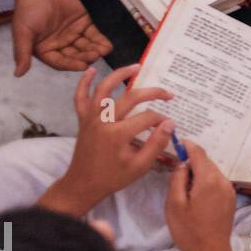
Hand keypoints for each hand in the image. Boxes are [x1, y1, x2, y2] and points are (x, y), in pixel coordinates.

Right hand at [11, 0, 112, 75]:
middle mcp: (60, 45)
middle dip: (85, 57)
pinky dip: (101, 42)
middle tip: (94, 56)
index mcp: (44, 50)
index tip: (82, 65)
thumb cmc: (29, 9)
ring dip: (94, 51)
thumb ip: (22, 53)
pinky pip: (94, 36)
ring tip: (102, 51)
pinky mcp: (84, 24)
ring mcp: (73, 35)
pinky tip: (108, 47)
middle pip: (75, 56)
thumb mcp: (22, 32)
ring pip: (86, 47)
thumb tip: (18, 74)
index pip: (60, 62)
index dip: (71, 64)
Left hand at [42, 64, 174, 214]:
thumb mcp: (140, 166)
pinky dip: (84, 82)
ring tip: (136, 66)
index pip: (147, 118)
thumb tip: (170, 123)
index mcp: (118, 134)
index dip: (161, 119)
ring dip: (120, 75)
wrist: (83, 184)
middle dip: (152, 92)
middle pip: (130, 97)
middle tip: (167, 93)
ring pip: (104, 89)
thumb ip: (156, 144)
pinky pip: (80, 97)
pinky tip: (91, 70)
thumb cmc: (113, 177)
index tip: (169, 124)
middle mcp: (103, 121)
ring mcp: (91, 118)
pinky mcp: (83, 119)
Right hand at [165, 142, 236, 250]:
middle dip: (192, 160)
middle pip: (207, 162)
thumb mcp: (174, 203)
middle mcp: (223, 181)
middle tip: (176, 164)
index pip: (199, 153)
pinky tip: (195, 191)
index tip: (177, 142)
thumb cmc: (188, 230)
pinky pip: (217, 182)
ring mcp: (229, 190)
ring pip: (212, 172)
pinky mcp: (231, 199)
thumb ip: (178, 179)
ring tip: (183, 181)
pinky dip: (206, 180)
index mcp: (209, 180)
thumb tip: (182, 163)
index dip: (188, 146)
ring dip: (199, 171)